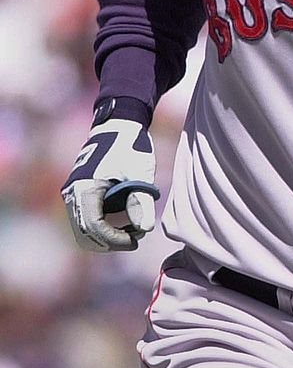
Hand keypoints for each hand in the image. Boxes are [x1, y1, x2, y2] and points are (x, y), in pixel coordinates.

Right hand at [61, 113, 158, 251]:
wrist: (119, 125)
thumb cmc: (130, 146)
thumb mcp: (140, 172)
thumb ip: (141, 201)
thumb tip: (145, 229)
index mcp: (84, 188)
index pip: (93, 227)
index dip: (114, 239)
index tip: (136, 240)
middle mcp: (73, 193)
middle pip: (84, 234)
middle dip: (110, 242)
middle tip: (136, 238)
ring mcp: (75, 193)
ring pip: (85, 230)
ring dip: (107, 236)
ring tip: (135, 228)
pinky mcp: (81, 193)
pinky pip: (88, 219)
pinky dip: (105, 227)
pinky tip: (127, 220)